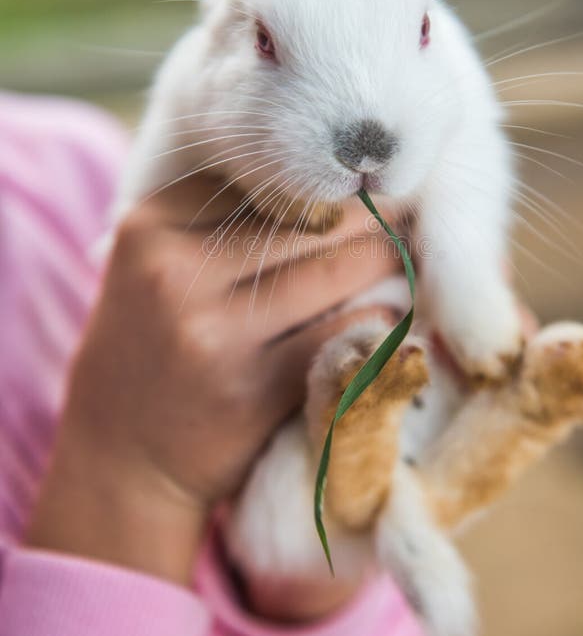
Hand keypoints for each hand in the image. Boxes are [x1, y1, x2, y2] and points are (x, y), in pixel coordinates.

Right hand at [26, 175, 399, 608]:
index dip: (318, 181)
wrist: (123, 455)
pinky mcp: (252, 390)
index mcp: (150, 229)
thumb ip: (219, 224)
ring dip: (384, 259)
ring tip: (406, 250)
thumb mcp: (156, 268)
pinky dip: (376, 319)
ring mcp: (213, 335)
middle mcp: (176, 275)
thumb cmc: (153, 345)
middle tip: (406, 207)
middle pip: (303, 223)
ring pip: (331, 274)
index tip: (359, 180)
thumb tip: (327, 187)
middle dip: (368, 214)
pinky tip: (390, 311)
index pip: (259, 180)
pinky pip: (340, 335)